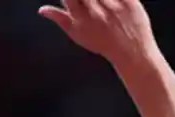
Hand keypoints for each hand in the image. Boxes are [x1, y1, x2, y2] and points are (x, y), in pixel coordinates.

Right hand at [39, 1, 157, 67]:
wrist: (133, 53)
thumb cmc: (103, 43)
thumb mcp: (79, 35)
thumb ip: (60, 19)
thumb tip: (42, 10)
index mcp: (81, 17)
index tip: (75, 0)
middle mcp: (96, 12)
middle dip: (88, 0)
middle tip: (90, 3)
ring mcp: (114, 6)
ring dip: (102, 0)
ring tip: (102, 4)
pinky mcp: (130, 2)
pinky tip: (113, 3)